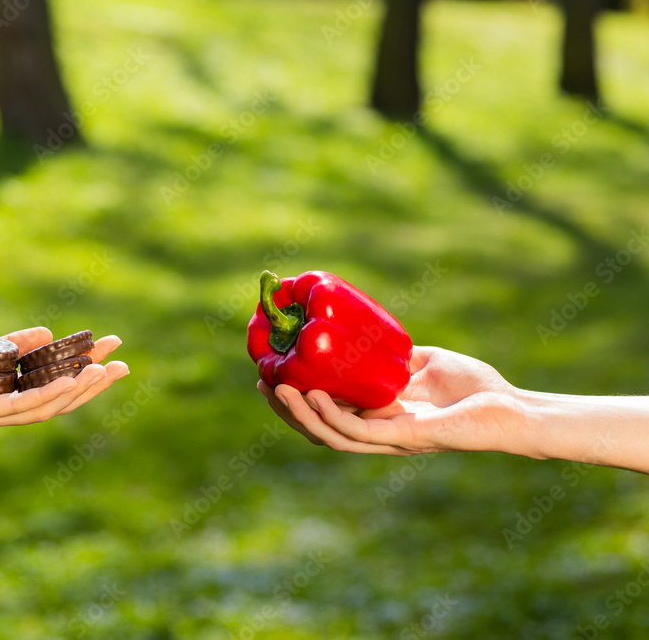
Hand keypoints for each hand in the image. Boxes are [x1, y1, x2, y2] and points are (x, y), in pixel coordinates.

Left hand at [0, 327, 128, 435]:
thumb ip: (11, 345)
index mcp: (7, 398)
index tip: (112, 354)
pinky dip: (46, 394)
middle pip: (59, 401)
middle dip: (93, 384)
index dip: (86, 374)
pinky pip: (17, 406)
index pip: (55, 388)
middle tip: (123, 364)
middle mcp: (4, 412)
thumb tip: (47, 333)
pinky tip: (67, 382)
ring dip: (77, 391)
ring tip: (102, 372)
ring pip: (45, 407)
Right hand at [258, 346, 533, 456]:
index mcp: (379, 420)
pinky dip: (332, 416)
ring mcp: (391, 440)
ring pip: (330, 435)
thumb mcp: (425, 362)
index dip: (295, 401)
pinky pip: (359, 432)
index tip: (270, 373)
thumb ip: (397, 356)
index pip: (326, 416)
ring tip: (275, 388)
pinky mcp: (407, 438)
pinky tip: (314, 395)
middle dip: (286, 410)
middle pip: (318, 429)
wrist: (513, 408)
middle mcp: (379, 435)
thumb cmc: (476, 388)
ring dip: (299, 415)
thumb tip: (371, 334)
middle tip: (261, 380)